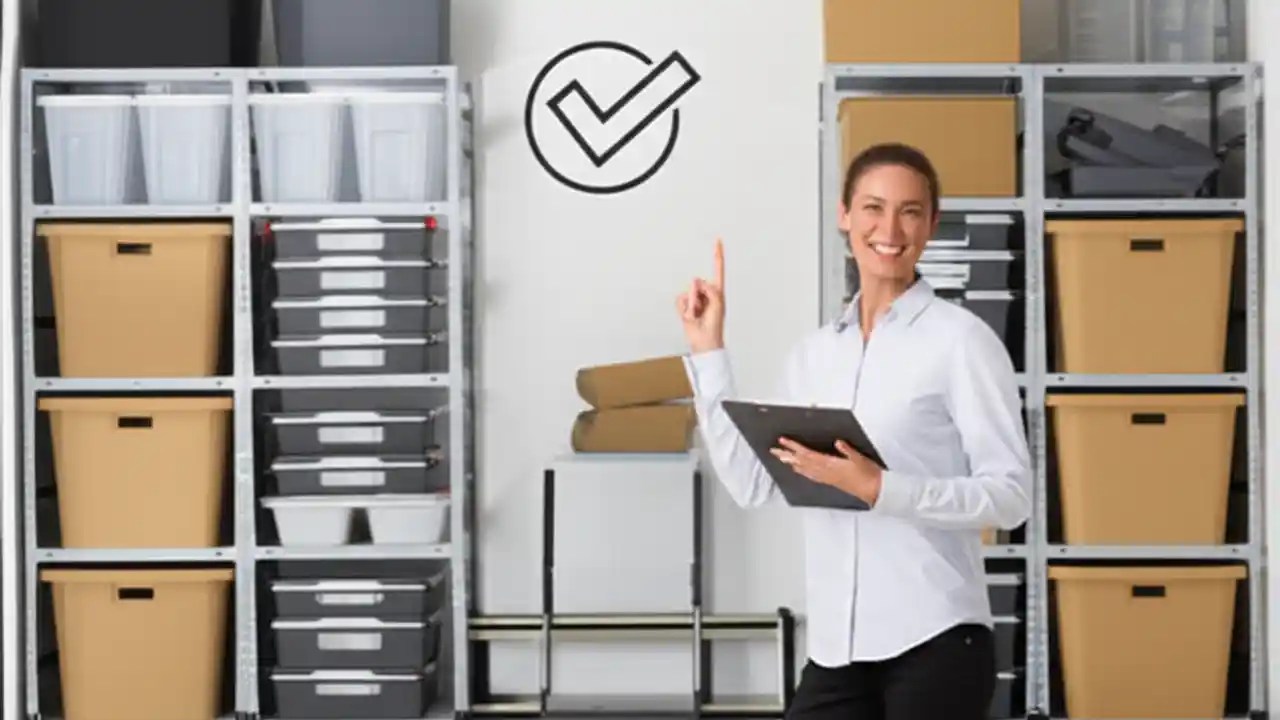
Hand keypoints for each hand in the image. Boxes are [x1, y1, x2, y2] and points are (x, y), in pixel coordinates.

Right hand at [676, 238, 724, 353]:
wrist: (703, 342)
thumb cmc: (714, 325)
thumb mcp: (718, 304)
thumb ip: (709, 289)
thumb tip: (696, 280)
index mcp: (718, 291)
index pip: (718, 269)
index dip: (717, 255)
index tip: (718, 240)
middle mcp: (706, 293)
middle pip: (699, 283)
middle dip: (699, 296)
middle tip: (704, 310)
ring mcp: (695, 299)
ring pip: (688, 291)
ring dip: (692, 304)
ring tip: (698, 315)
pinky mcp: (685, 305)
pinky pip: (680, 299)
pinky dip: (684, 308)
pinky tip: (690, 317)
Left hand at [771, 437, 882, 504]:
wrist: (874, 491)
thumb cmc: (869, 474)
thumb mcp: (860, 459)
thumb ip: (848, 451)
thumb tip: (838, 443)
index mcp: (831, 465)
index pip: (808, 454)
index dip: (794, 447)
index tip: (783, 441)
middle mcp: (826, 472)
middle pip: (802, 462)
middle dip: (787, 455)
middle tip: (773, 450)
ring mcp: (827, 478)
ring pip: (804, 469)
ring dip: (792, 463)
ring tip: (781, 458)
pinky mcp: (830, 481)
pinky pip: (811, 476)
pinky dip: (802, 471)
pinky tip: (798, 470)